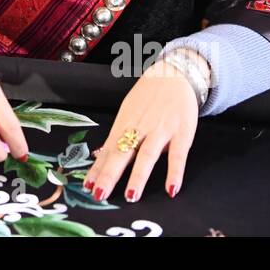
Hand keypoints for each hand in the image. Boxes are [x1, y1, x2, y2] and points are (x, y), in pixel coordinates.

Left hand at [82, 53, 201, 203]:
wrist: (174, 73)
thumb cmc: (148, 96)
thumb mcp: (128, 112)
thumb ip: (117, 136)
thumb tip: (99, 156)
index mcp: (124, 123)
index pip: (108, 149)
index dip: (97, 168)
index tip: (87, 186)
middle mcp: (140, 128)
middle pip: (122, 153)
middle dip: (110, 174)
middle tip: (100, 195)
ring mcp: (161, 130)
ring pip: (147, 155)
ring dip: (138, 176)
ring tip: (131, 196)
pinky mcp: (182, 133)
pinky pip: (178, 155)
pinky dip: (175, 172)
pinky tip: (171, 188)